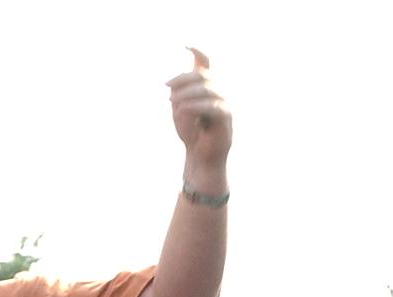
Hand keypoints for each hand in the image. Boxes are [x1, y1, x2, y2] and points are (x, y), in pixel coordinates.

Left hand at [167, 49, 231, 164]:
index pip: (205, 63)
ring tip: (174, 104)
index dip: (197, 52)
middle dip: (182, 79)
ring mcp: (223, 102)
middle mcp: (216, 91)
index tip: (185, 45)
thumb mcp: (179, 110)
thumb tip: (173, 86)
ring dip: (186, 94)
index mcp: (205, 87)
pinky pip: (212, 106)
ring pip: (206, 88)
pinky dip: (195, 106)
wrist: (200, 156)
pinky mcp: (225, 117)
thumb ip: (178, 94)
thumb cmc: (190, 133)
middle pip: (201, 74)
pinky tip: (183, 110)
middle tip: (167, 90)